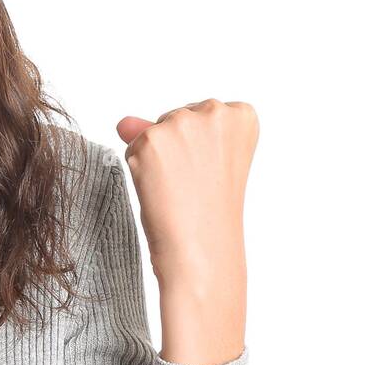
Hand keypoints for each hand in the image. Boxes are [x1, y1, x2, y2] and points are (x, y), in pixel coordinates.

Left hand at [116, 99, 257, 364]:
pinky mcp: (150, 142)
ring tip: (179, 189)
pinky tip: (160, 190)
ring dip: (156, 160)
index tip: (212, 172)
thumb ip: (164, 129)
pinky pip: (131, 149)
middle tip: (194, 185)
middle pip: (174, 117)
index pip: (202, 114)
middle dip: (176, 149)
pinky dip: (138, 171)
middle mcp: (214, 111)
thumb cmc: (208, 212)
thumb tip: (123, 123)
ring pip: (151, 133)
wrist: (202, 252)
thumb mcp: (203, 161)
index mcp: (242, 114)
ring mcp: (180, 124)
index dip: (199, 149)